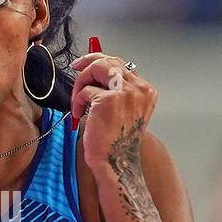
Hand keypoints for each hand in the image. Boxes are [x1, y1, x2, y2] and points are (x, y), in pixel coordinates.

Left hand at [69, 38, 157, 182]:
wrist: (115, 161)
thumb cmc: (115, 140)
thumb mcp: (123, 109)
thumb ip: (116, 89)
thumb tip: (95, 71)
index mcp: (145, 91)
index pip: (120, 63)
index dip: (99, 60)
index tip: (83, 64)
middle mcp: (139, 89)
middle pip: (108, 61)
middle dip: (87, 67)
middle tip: (75, 72)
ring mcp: (125, 93)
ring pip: (96, 69)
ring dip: (82, 84)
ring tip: (78, 102)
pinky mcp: (108, 100)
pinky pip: (86, 90)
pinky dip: (78, 101)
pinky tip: (78, 114)